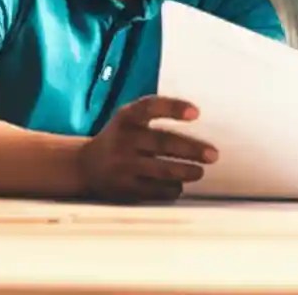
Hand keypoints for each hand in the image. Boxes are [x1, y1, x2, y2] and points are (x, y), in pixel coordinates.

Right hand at [77, 95, 217, 202]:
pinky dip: (172, 188)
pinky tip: (179, 185)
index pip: (150, 107)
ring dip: (186, 171)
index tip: (197, 113)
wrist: (84, 167)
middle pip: (162, 142)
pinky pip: (155, 190)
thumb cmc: (120, 138)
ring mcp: (122, 165)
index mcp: (126, 117)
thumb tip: (200, 119)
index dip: (174, 108)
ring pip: (161, 170)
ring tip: (199, 171)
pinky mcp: (123, 188)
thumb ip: (157, 114)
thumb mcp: (129, 118)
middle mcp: (123, 139)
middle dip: (192, 149)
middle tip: (214, 155)